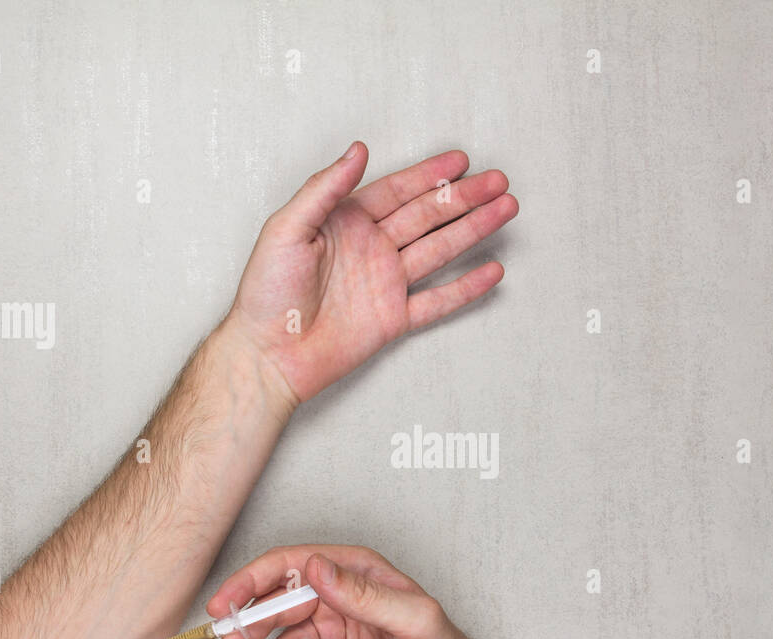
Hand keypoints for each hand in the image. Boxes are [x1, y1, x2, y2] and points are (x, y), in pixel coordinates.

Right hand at [205, 545, 493, 638]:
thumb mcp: (412, 619)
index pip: (289, 565)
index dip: (250, 582)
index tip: (225, 606)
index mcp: (352, 570)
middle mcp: (333, 596)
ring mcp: (325, 631)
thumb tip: (316, 568)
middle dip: (244, 636)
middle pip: (270, 607)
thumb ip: (362, 593)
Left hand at [223, 142, 518, 406]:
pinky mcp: (393, 319)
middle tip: (497, 182)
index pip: (397, 191)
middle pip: (426, 216)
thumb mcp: (286, 229)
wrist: (268, 354)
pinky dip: (466, 288)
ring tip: (505, 210)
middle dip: (464, 197)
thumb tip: (356, 150)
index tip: (460, 160)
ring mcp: (385, 284)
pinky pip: (438, 301)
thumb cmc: (266, 294)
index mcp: (346, 224)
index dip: (429, 174)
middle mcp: (371, 250)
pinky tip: (491, 271)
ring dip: (473, 230)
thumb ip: (323, 189)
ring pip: (440, 250)